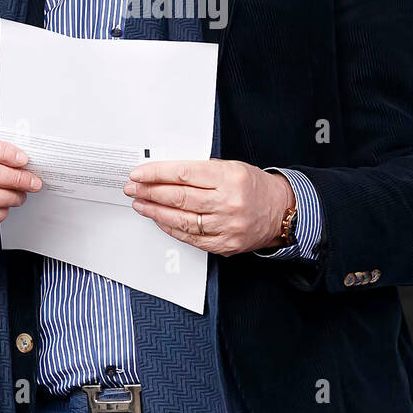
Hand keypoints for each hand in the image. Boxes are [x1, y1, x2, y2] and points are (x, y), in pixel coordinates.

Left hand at [124, 159, 294, 255]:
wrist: (280, 211)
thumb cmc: (254, 186)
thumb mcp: (232, 167)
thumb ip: (201, 170)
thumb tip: (165, 173)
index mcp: (229, 178)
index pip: (184, 174)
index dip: (156, 173)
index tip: (139, 173)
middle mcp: (228, 202)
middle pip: (179, 197)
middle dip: (149, 192)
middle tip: (133, 188)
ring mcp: (226, 226)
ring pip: (181, 219)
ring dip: (154, 211)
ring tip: (140, 204)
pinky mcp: (224, 244)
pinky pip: (190, 237)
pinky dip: (171, 228)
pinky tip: (159, 219)